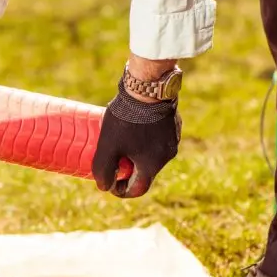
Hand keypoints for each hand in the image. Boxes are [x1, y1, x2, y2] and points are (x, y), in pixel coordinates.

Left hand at [92, 80, 180, 197]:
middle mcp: (168, 155)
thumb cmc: (126, 119)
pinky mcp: (174, 123)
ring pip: (152, 154)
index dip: (122, 190)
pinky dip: (144, 139)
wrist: (147, 86)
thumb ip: (103, 170)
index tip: (111, 185)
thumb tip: (103, 187)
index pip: (139, 189)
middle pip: (145, 171)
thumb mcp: (108, 146)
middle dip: (128, 170)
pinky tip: (132, 128)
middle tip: (112, 160)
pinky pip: (157, 139)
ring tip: (120, 142)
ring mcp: (173, 138)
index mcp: (153, 165)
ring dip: (136, 153)